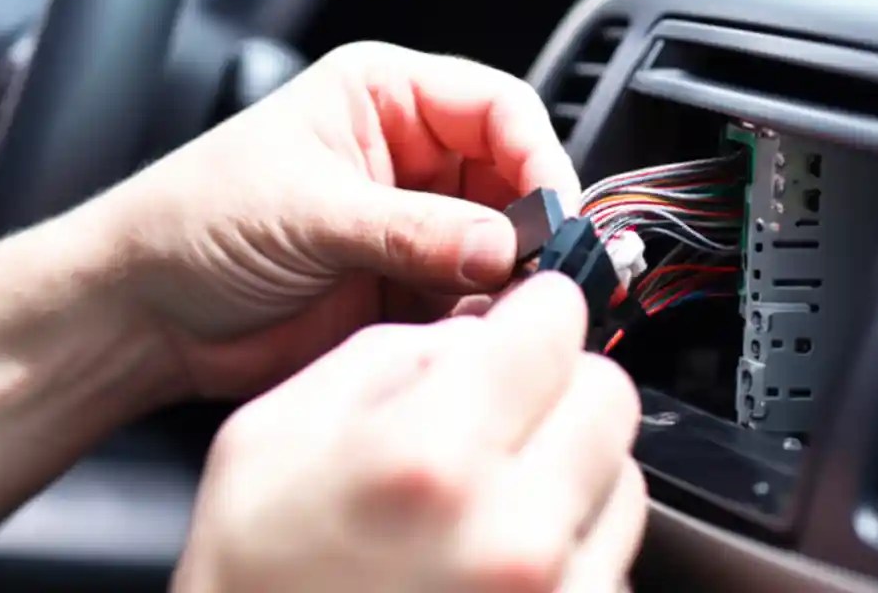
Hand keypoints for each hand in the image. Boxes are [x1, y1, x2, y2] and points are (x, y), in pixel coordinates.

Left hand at [85, 42, 580, 397]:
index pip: (497, 107)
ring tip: (504, 306)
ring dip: (508, 275)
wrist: (144, 312)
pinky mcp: (403, 287)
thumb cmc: (195, 222)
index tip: (554, 211)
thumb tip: (506, 243)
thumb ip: (415, 229)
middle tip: (542, 271)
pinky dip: (481, 315)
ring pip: (498, 243)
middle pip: (509, 177)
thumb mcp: (310, 211)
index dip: (536, 154)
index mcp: (382, 97)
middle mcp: (405, 156)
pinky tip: (469, 330)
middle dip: (529, 223)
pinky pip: (470, 296)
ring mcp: (408, 224)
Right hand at [172, 274, 646, 592]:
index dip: (535, 312)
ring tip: (489, 498)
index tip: (523, 323)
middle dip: (558, 385)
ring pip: (623, 475)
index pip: (556, 326)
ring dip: (569, 466)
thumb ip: (394, 354)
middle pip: (609, 395)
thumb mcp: (276, 428)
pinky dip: (571, 539)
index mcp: (429, 455)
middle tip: (502, 412)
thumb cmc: (255, 574)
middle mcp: (511, 532)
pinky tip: (499, 554)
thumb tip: (483, 332)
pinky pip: (615, 555)